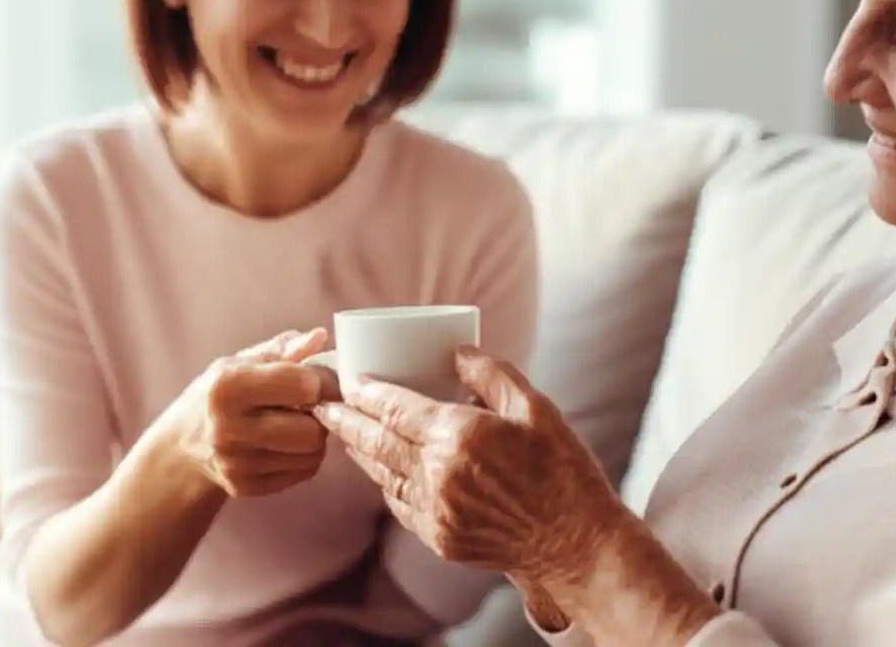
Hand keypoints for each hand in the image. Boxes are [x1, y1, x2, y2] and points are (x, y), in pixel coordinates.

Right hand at [163, 328, 338, 497]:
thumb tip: (319, 337)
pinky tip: (286, 444)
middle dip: (319, 414)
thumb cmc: (217, 395)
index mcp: (227, 387)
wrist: (182, 445)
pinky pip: (304, 472)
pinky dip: (304, 457)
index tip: (321, 379)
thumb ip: (283, 349)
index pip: (303, 385)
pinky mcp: (245, 487)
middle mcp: (229, 429)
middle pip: (312, 430)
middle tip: (310, 404)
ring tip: (296, 422)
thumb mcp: (240, 363)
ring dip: (315, 436)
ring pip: (313, 454)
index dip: (323, 381)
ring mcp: (237, 464)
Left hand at [314, 346, 627, 585]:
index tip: (349, 379)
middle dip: (344, 421)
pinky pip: (400, 504)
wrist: (574, 543)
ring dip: (361, 452)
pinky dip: (386, 484)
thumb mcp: (536, 409)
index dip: (366, 392)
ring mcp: (435, 510)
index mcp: (460, 435)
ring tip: (345, 433)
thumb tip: (457, 351)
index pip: (395, 407)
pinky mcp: (440, 538)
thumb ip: (492, 375)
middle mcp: (438, 474)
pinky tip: (382, 471)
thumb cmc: (562, 470)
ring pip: (382, 475)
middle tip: (320, 405)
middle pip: (376, 441)